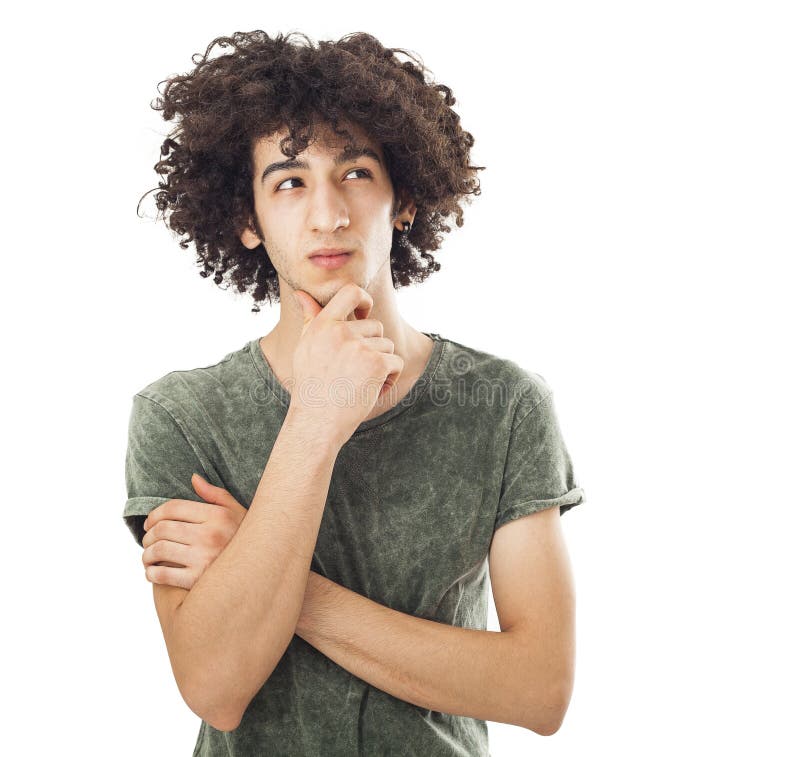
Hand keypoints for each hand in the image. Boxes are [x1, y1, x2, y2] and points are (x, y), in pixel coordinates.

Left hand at [141, 473, 245, 589]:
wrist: (258, 571)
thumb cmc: (244, 538)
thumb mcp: (236, 512)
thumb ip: (214, 494)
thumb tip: (193, 478)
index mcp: (217, 515)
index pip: (174, 508)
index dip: (155, 513)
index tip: (149, 522)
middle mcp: (210, 535)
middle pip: (163, 528)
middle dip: (148, 534)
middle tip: (147, 540)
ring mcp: (204, 558)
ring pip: (160, 550)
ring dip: (146, 554)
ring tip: (148, 556)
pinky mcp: (198, 580)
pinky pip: (164, 575)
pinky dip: (152, 574)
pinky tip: (152, 572)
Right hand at [290, 283, 403, 446]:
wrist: (316, 422)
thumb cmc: (311, 387)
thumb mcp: (305, 348)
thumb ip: (310, 319)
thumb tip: (301, 294)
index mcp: (322, 325)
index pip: (350, 292)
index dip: (364, 299)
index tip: (365, 313)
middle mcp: (340, 332)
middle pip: (376, 326)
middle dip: (373, 347)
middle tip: (356, 372)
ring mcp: (359, 347)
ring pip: (387, 346)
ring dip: (381, 365)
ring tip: (360, 384)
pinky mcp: (377, 363)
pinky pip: (396, 363)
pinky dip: (389, 379)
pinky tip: (371, 391)